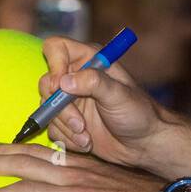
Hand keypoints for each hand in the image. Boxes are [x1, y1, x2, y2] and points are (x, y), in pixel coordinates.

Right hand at [39, 36, 160, 168]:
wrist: (143, 144)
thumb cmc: (139, 113)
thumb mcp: (119, 95)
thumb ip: (94, 82)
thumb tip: (64, 81)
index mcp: (90, 59)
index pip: (57, 47)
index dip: (54, 64)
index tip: (60, 86)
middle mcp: (77, 77)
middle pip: (47, 84)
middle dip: (62, 109)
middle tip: (81, 124)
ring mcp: (70, 100)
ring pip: (48, 110)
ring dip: (66, 127)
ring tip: (88, 137)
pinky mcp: (66, 121)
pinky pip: (52, 128)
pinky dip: (67, 138)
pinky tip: (87, 142)